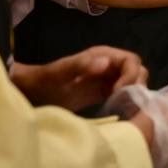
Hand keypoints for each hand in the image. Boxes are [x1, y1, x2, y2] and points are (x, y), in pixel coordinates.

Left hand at [11, 46, 147, 109]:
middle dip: (136, 85)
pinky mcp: (104, 92)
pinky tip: (120, 112)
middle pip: (137, 71)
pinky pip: (124, 94)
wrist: (30, 92)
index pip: (131, 61)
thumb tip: (106, 63)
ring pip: (134, 82)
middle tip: (124, 102)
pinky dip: (127, 101)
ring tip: (123, 107)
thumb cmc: (44, 81)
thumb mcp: (60, 73)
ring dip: (134, 94)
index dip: (131, 75)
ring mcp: (108, 78)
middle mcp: (109, 64)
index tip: (120, 92)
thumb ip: (81, 65)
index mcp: (102, 55)